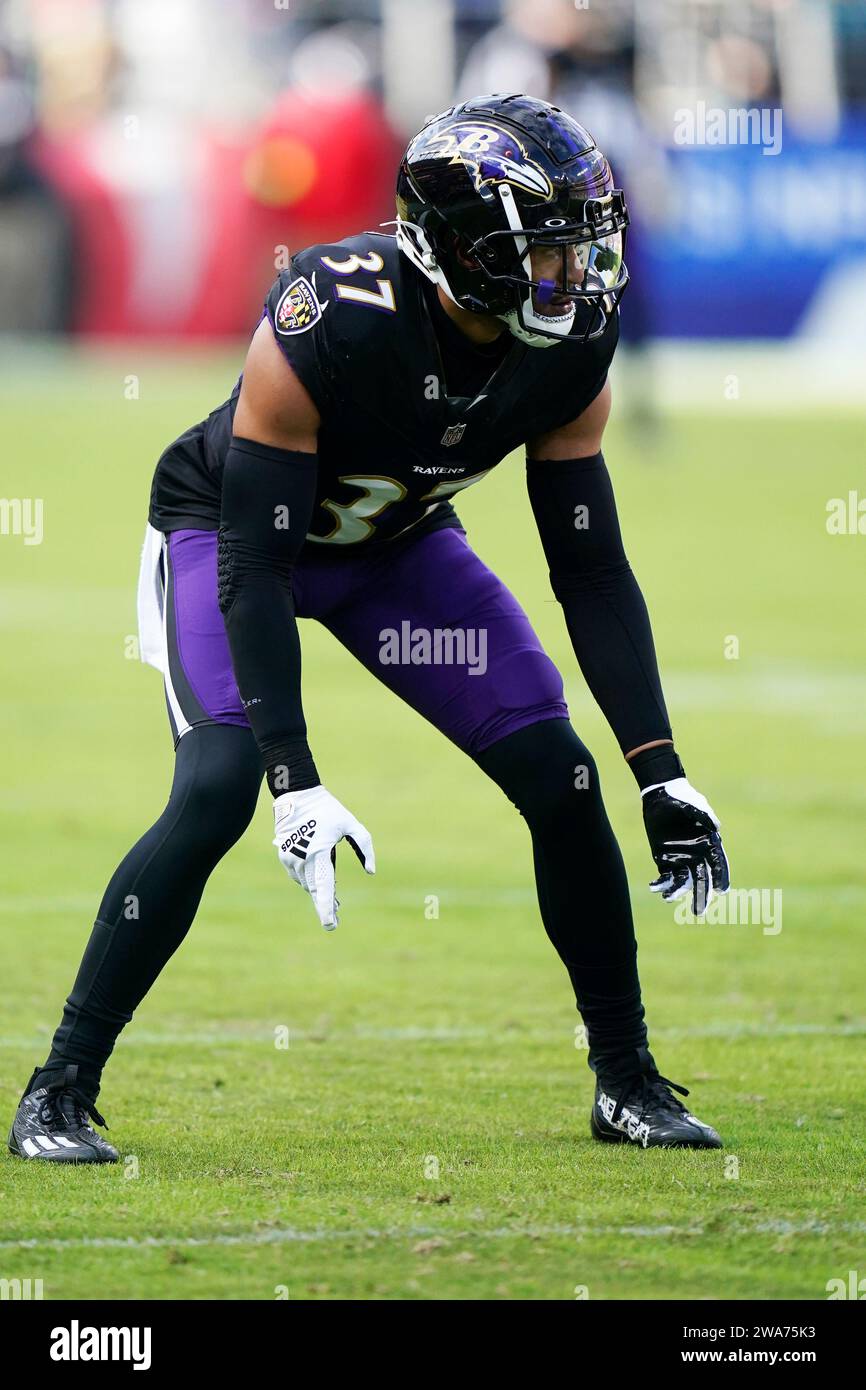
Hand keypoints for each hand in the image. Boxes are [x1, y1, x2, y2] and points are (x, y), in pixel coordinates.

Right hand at [273, 786, 374, 929]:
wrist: (297, 795)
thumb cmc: (327, 809)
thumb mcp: (351, 824)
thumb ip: (364, 847)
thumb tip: (371, 871)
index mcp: (318, 851)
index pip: (323, 885)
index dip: (326, 907)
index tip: (331, 925)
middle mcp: (301, 858)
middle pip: (315, 890)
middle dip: (326, 905)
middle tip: (336, 919)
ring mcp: (290, 858)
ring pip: (307, 883)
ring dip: (319, 891)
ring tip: (335, 901)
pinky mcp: (285, 856)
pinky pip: (299, 875)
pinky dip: (310, 880)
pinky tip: (322, 880)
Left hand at [641, 777, 728, 914]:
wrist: (660, 795)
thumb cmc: (682, 797)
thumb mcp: (693, 803)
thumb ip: (703, 815)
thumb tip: (716, 828)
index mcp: (709, 844)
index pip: (718, 864)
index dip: (721, 877)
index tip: (721, 890)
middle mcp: (697, 855)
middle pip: (702, 879)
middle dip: (702, 895)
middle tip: (699, 911)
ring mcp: (681, 859)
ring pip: (684, 881)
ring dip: (678, 892)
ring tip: (669, 898)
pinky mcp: (664, 860)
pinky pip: (666, 877)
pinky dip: (662, 884)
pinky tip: (655, 888)